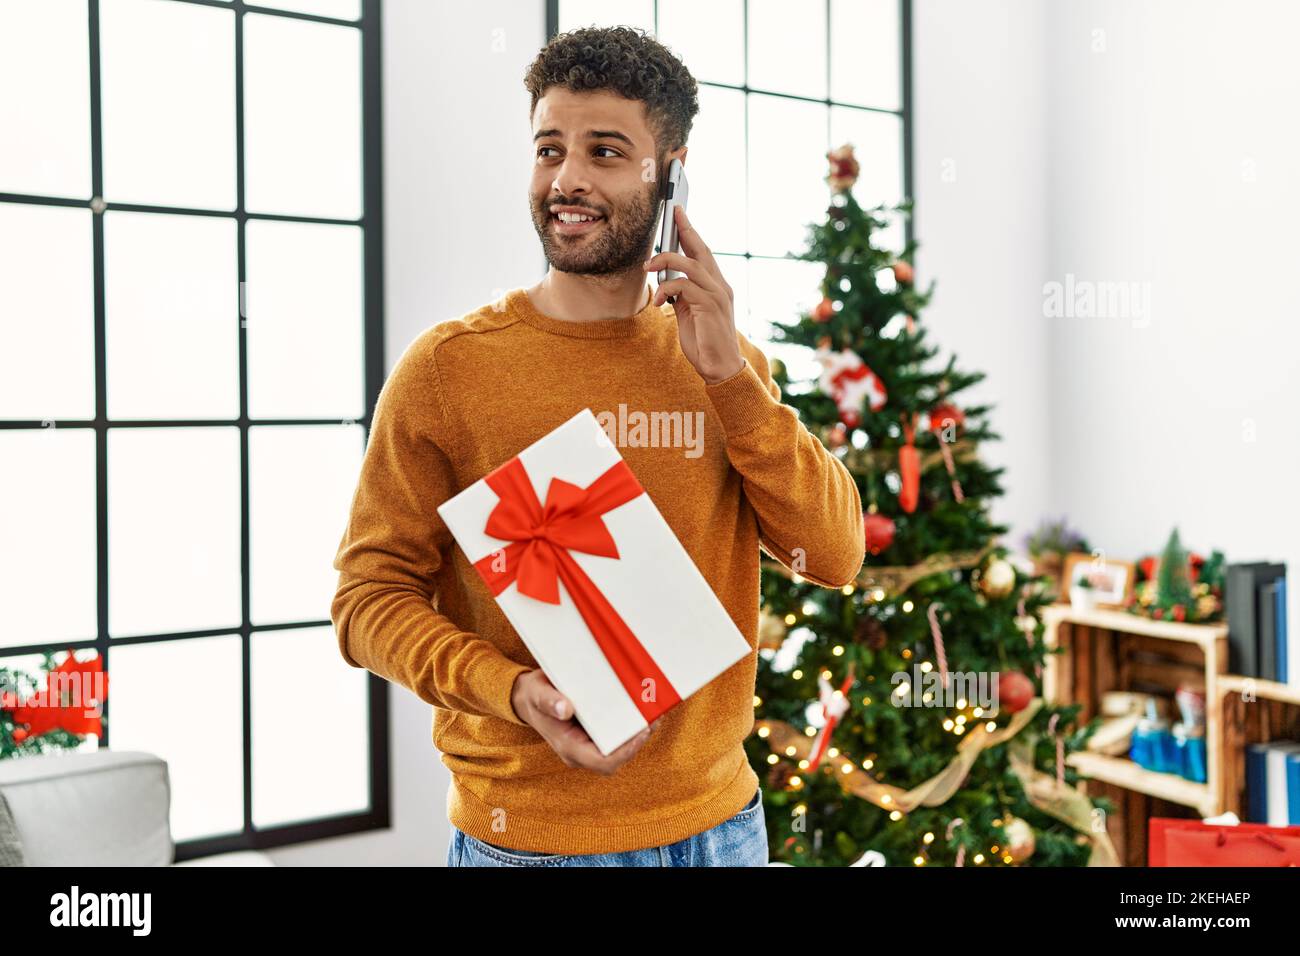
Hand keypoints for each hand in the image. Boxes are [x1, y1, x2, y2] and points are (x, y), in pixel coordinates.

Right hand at [510, 668, 658, 774]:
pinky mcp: (595, 735)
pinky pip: (617, 736)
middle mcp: (581, 751)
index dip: (626, 752)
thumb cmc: (534, 696)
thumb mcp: (537, 693)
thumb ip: (549, 701)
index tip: (642, 732)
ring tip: (655, 712)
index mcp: (569, 748)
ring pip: (620, 748)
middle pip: (618, 758)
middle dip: (638, 742)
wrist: (528, 698)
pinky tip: (644, 710)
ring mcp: (589, 745)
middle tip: (655, 718)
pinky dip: (632, 726)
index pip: (603, 762)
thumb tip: (566, 709)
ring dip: (639, 734)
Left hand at [644, 204, 744, 385]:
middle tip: (672, 213)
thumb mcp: (689, 313)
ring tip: (648, 267)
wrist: (720, 368)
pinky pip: (684, 286)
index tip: (679, 214)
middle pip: (701, 250)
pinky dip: (667, 289)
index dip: (691, 232)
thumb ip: (682, 295)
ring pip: (691, 264)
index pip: (703, 253)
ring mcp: (718, 295)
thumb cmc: (704, 342)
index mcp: (716, 286)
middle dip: (685, 229)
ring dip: (666, 261)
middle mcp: (720, 286)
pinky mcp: (710, 306)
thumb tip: (666, 281)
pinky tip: (658, 302)